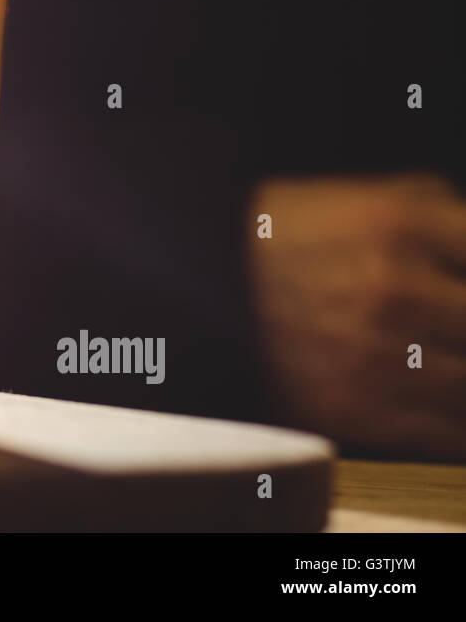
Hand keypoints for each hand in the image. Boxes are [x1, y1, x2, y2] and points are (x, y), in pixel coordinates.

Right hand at [248, 174, 465, 459]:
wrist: (195, 288)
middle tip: (453, 329)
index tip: (462, 293)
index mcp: (400, 225)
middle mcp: (396, 291)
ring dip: (463, 375)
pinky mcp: (358, 411)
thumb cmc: (282, 237)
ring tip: (444, 362)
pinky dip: (456, 424)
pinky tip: (440, 403)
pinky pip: (451, 437)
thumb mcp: (361, 198)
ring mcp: (379, 357)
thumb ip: (439, 212)